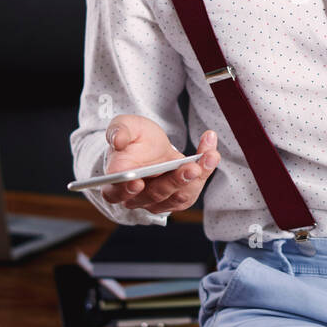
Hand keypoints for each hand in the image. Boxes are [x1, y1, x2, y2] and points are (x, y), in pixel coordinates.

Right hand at [100, 113, 221, 212]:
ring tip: (209, 156)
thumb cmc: (133, 138)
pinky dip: (204, 171)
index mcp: (116, 180)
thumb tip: (117, 140)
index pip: (116, 192)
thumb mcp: (125, 126)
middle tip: (191, 168)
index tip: (137, 182)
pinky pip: (192, 189)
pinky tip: (210, 153)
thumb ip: (119, 131)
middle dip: (174, 181)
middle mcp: (136, 196)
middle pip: (154, 195)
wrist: (150, 145)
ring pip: (177, 197)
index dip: (126, 190)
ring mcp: (158, 200)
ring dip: (195, 179)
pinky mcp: (177, 197)